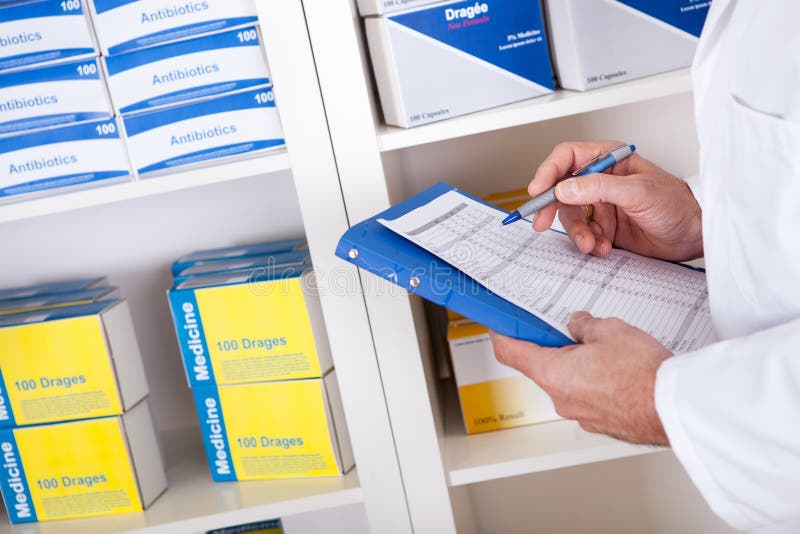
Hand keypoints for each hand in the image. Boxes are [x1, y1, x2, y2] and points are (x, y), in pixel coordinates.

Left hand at [490, 311, 671, 445]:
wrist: (672, 408)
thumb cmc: (641, 373)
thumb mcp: (609, 330)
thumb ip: (585, 325)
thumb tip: (578, 325)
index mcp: (551, 372)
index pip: (510, 353)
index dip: (502, 335)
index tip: (501, 325)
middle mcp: (560, 397)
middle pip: (542, 366)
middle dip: (555, 346)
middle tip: (573, 330)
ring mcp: (579, 414)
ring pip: (568, 382)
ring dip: (578, 365)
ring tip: (606, 351)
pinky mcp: (599, 422)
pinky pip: (588, 396)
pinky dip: (595, 382)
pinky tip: (617, 371)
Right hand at [529, 141, 702, 261]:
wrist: (693, 236)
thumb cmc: (677, 205)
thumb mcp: (637, 191)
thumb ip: (599, 187)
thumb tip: (566, 188)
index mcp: (609, 160)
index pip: (567, 158)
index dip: (548, 172)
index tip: (538, 190)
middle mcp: (601, 180)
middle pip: (562, 190)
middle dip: (552, 208)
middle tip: (541, 222)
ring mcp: (602, 205)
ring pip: (571, 216)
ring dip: (577, 232)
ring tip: (590, 243)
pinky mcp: (604, 228)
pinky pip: (583, 234)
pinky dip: (589, 244)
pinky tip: (603, 247)